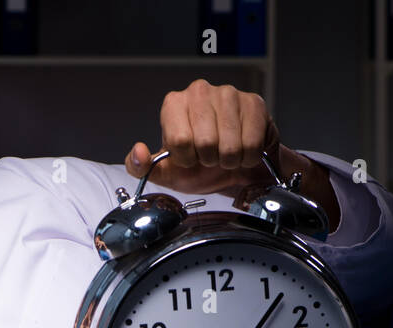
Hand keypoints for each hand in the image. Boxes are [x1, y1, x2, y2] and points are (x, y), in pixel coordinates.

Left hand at [124, 79, 278, 196]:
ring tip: (226, 154)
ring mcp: (228, 94)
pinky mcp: (254, 103)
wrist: (234, 167)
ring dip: (230, 160)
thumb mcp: (165, 172)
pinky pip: (252, 143)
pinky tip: (243, 150)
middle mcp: (199, 91)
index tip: (191, 158)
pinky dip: (248, 157)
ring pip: (230, 145)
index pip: (179, 140)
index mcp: (174, 104)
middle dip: (210, 160)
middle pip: (206, 142)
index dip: (187, 159)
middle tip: (211, 157)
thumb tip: (139, 152)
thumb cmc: (200, 166)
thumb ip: (140, 166)